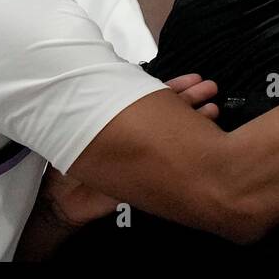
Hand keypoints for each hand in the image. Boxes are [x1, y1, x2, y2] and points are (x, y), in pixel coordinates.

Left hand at [32, 72, 218, 231]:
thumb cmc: (71, 160)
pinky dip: (192, 150)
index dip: (173, 88)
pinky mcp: (153, 178)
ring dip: (197, 118)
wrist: (64, 200)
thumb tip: (119, 79)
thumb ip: (103, 110)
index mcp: (127, 119)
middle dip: (191, 98)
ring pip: (178, 133)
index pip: (153, 99)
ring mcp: (151, 156)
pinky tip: (208, 138)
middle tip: (209, 88)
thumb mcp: (82, 128)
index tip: (193, 79)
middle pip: (171, 112)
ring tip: (213, 107)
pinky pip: (176, 163)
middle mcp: (142, 135)